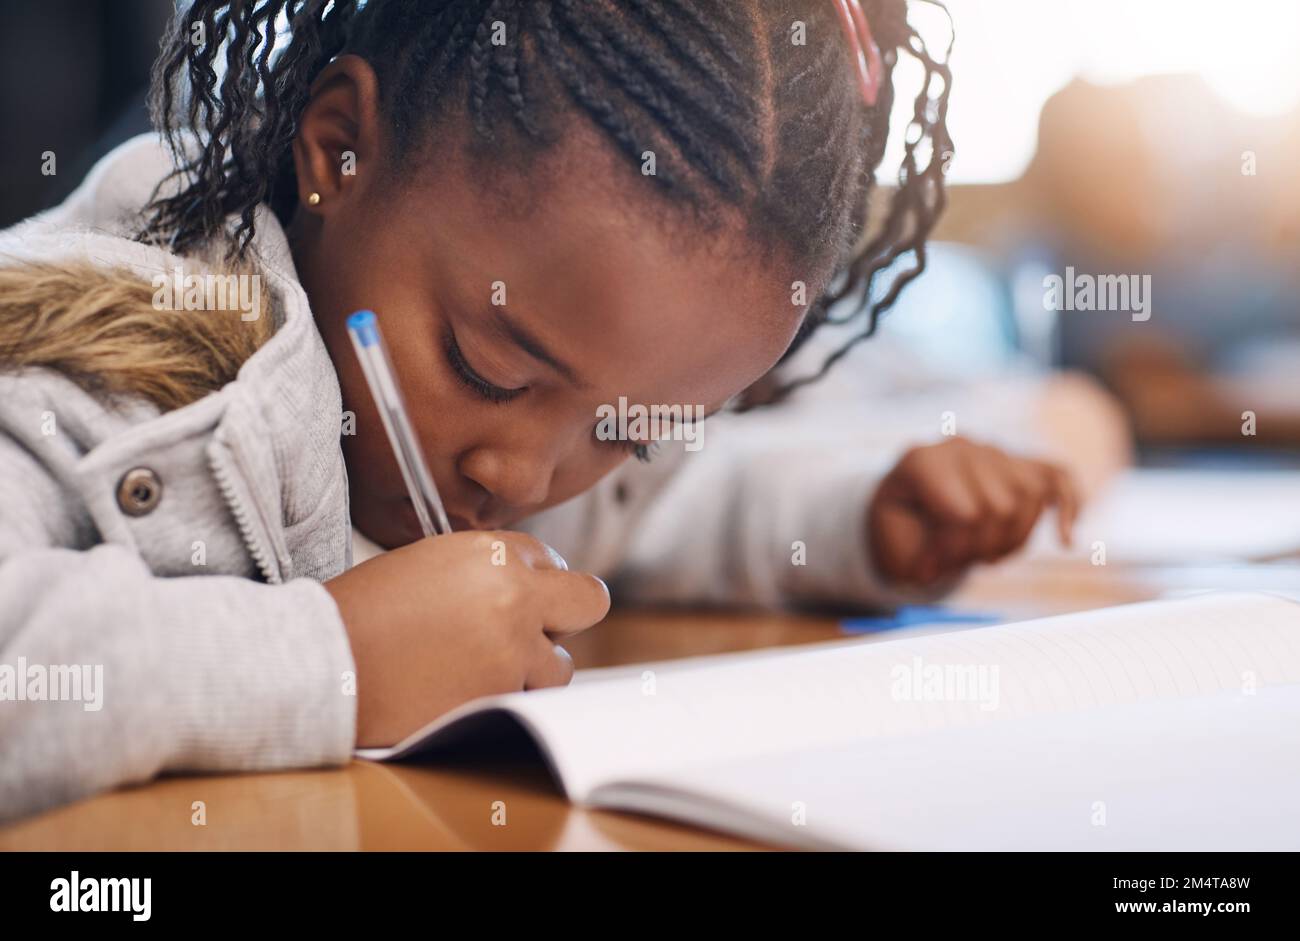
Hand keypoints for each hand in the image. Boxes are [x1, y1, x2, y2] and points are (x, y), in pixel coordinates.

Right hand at [325, 531, 609, 746]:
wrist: (323, 662)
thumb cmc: (364, 613)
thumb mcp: (427, 564)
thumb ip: (484, 571)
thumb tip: (524, 587)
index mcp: (491, 552)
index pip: (547, 558)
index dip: (532, 581)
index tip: (512, 598)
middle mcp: (513, 595)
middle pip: (588, 601)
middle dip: (567, 615)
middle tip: (537, 631)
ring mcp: (513, 650)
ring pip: (559, 665)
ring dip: (531, 669)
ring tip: (479, 670)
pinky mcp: (501, 697)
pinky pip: (527, 701)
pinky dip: (503, 699)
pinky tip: (462, 690)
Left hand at [868, 437, 1079, 588]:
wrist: (901, 506)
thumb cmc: (897, 529)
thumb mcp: (892, 544)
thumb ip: (919, 556)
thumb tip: (938, 574)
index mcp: (922, 460)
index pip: (964, 513)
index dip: (951, 553)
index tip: (927, 571)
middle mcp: (961, 447)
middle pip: (1003, 507)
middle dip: (981, 550)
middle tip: (956, 565)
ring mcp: (991, 451)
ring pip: (1031, 495)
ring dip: (1013, 539)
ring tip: (984, 556)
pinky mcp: (1017, 462)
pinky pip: (1057, 477)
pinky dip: (1068, 506)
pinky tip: (1065, 539)